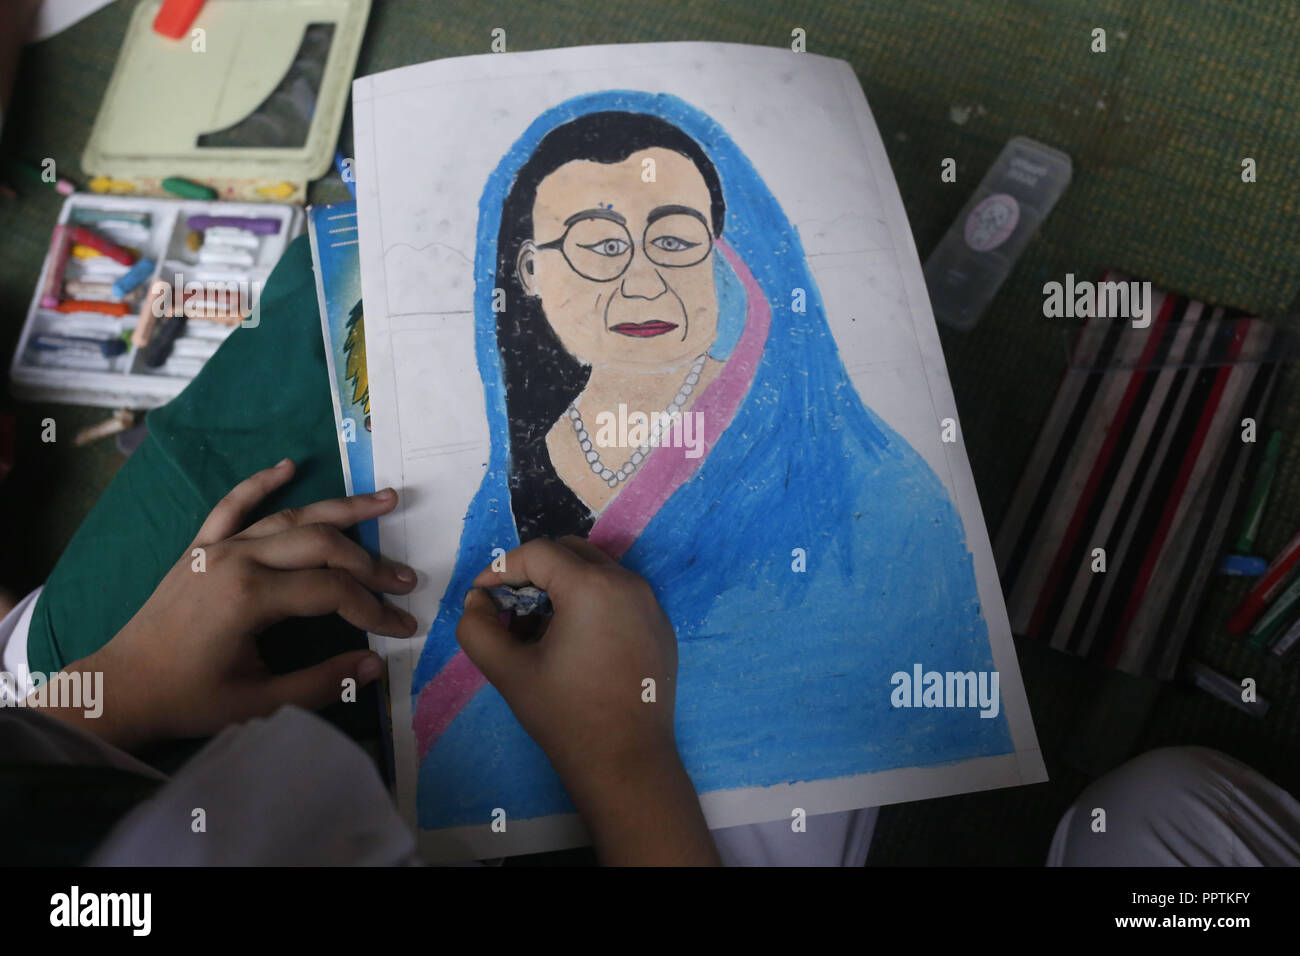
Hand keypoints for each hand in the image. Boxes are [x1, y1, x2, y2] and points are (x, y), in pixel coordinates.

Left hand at [37, 459, 418, 749]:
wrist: (121, 687)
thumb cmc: (188, 699)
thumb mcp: (258, 702)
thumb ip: (320, 683)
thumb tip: (375, 665)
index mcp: (251, 598)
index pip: (333, 592)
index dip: (374, 609)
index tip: (401, 628)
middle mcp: (238, 560)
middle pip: (321, 546)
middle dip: (370, 564)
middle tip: (406, 579)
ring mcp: (217, 548)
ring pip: (290, 518)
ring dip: (340, 509)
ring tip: (385, 500)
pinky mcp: (200, 547)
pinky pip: (233, 504)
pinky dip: (260, 482)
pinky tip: (289, 465)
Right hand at [457, 537, 718, 864]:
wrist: (627, 762)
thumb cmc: (565, 716)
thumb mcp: (508, 671)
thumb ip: (477, 629)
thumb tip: (477, 601)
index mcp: (592, 586)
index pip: (538, 553)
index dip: (501, 568)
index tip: (481, 595)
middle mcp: (627, 583)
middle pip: (570, 552)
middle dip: (533, 570)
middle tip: (508, 605)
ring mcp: (650, 603)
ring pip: (596, 571)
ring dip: (562, 585)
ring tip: (538, 627)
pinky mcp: (660, 626)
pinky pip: (619, 595)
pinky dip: (591, 602)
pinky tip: (574, 642)